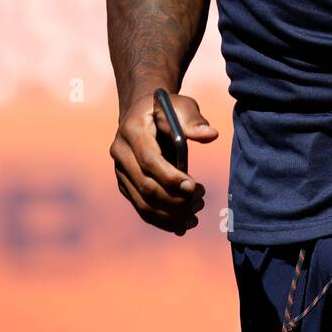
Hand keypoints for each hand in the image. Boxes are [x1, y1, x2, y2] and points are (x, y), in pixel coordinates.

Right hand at [110, 92, 218, 234]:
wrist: (144, 113)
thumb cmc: (167, 109)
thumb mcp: (181, 106)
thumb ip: (194, 120)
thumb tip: (210, 135)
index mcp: (132, 130)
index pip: (148, 160)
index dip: (170, 177)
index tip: (194, 186)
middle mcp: (120, 152)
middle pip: (145, 186)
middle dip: (174, 199)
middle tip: (200, 200)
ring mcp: (121, 171)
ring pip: (143, 203)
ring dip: (170, 215)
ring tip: (195, 214)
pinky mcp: (126, 185)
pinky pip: (142, 208)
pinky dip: (163, 220)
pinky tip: (183, 226)